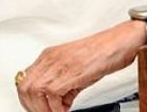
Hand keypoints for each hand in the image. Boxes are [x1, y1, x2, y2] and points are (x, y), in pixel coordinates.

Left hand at [15, 20, 146, 111]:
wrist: (121, 41)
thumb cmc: (104, 50)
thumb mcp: (78, 67)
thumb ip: (65, 85)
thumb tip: (60, 102)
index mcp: (50, 55)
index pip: (25, 80)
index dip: (28, 99)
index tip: (37, 108)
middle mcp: (51, 58)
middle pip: (24, 86)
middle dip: (32, 106)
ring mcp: (60, 63)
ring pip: (34, 91)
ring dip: (43, 108)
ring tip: (56, 111)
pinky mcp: (70, 71)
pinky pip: (51, 94)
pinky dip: (56, 107)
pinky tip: (65, 108)